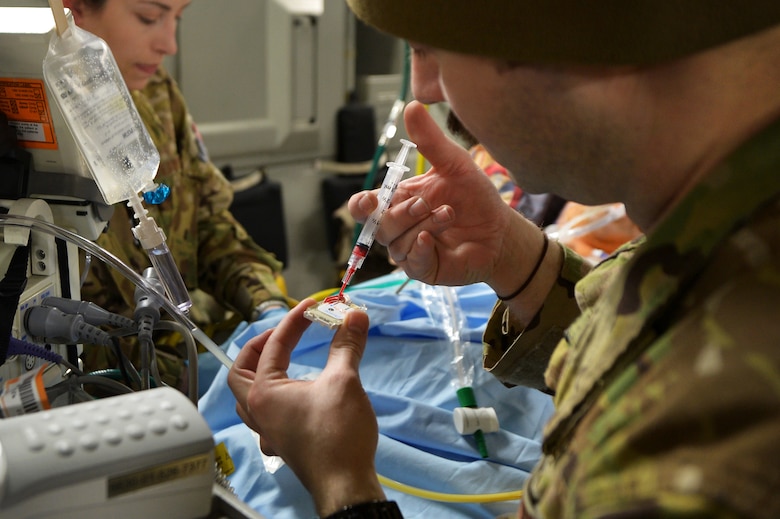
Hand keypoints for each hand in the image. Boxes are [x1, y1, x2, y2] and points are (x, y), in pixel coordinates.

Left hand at [228, 299, 384, 515]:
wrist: (345, 485)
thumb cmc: (337, 432)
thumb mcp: (344, 381)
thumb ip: (346, 346)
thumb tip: (355, 315)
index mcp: (264, 392)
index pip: (273, 346)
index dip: (294, 321)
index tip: (314, 307)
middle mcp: (258, 411)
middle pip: (241, 371)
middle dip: (260, 346)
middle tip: (284, 334)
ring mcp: (267, 431)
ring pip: (248, 395)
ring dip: (260, 372)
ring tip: (283, 359)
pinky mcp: (281, 443)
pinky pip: (264, 414)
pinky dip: (272, 397)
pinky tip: (292, 396)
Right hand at [349, 100, 534, 288]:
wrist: (500, 230)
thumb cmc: (475, 197)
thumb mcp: (453, 164)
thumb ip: (429, 140)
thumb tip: (411, 106)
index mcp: (398, 201)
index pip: (364, 206)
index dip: (361, 205)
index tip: (371, 200)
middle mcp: (398, 227)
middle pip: (378, 224)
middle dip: (402, 212)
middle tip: (427, 203)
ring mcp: (408, 249)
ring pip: (395, 243)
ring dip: (421, 226)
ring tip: (448, 215)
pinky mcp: (422, 269)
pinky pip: (409, 262)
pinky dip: (418, 249)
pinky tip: (431, 239)